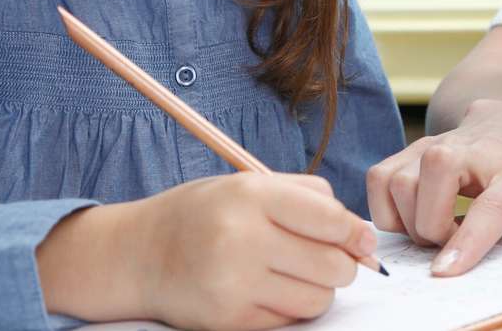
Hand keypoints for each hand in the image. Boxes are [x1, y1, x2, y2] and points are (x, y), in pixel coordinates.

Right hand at [125, 172, 376, 330]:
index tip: (362, 240)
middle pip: (333, 265)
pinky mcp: (229, 321)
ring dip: (318, 288)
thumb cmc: (205, 213)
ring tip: (294, 272)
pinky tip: (267, 289)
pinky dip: (290, 307)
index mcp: (252, 196)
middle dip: (343, 264)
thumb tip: (361, 234)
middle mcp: (242, 239)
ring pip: (318, 299)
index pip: (331, 219)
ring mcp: (234, 284)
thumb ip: (309, 198)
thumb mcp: (250, 184)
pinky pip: (290, 319)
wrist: (139, 254)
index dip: (356, 233)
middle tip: (327, 257)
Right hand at [366, 98, 501, 275]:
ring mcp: (436, 144)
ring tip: (438, 229)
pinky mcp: (409, 149)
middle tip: (453, 241)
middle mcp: (472, 149)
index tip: (445, 272)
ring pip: (399, 181)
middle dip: (433, 228)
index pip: (491, 203)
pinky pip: (378, 178)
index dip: (468, 239)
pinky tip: (414, 218)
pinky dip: (386, 208)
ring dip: (410, 221)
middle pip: (432, 182)